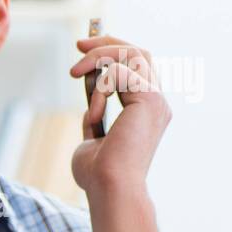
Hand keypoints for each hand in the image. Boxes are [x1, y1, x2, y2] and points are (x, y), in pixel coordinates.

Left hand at [68, 35, 170, 196]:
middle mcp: (157, 103)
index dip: (112, 52)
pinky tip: (95, 110)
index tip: (83, 51)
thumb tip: (91, 103)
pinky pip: (122, 73)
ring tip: (75, 71)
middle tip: (79, 44)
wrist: (110, 188)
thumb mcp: (92, 140)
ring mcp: (156, 101)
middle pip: (139, 52)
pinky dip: (101, 87)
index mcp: (147, 111)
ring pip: (134, 54)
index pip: (137, 67)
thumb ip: (95, 119)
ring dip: (100, 57)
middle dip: (108, 43)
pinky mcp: (150, 101)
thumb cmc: (98, 174)